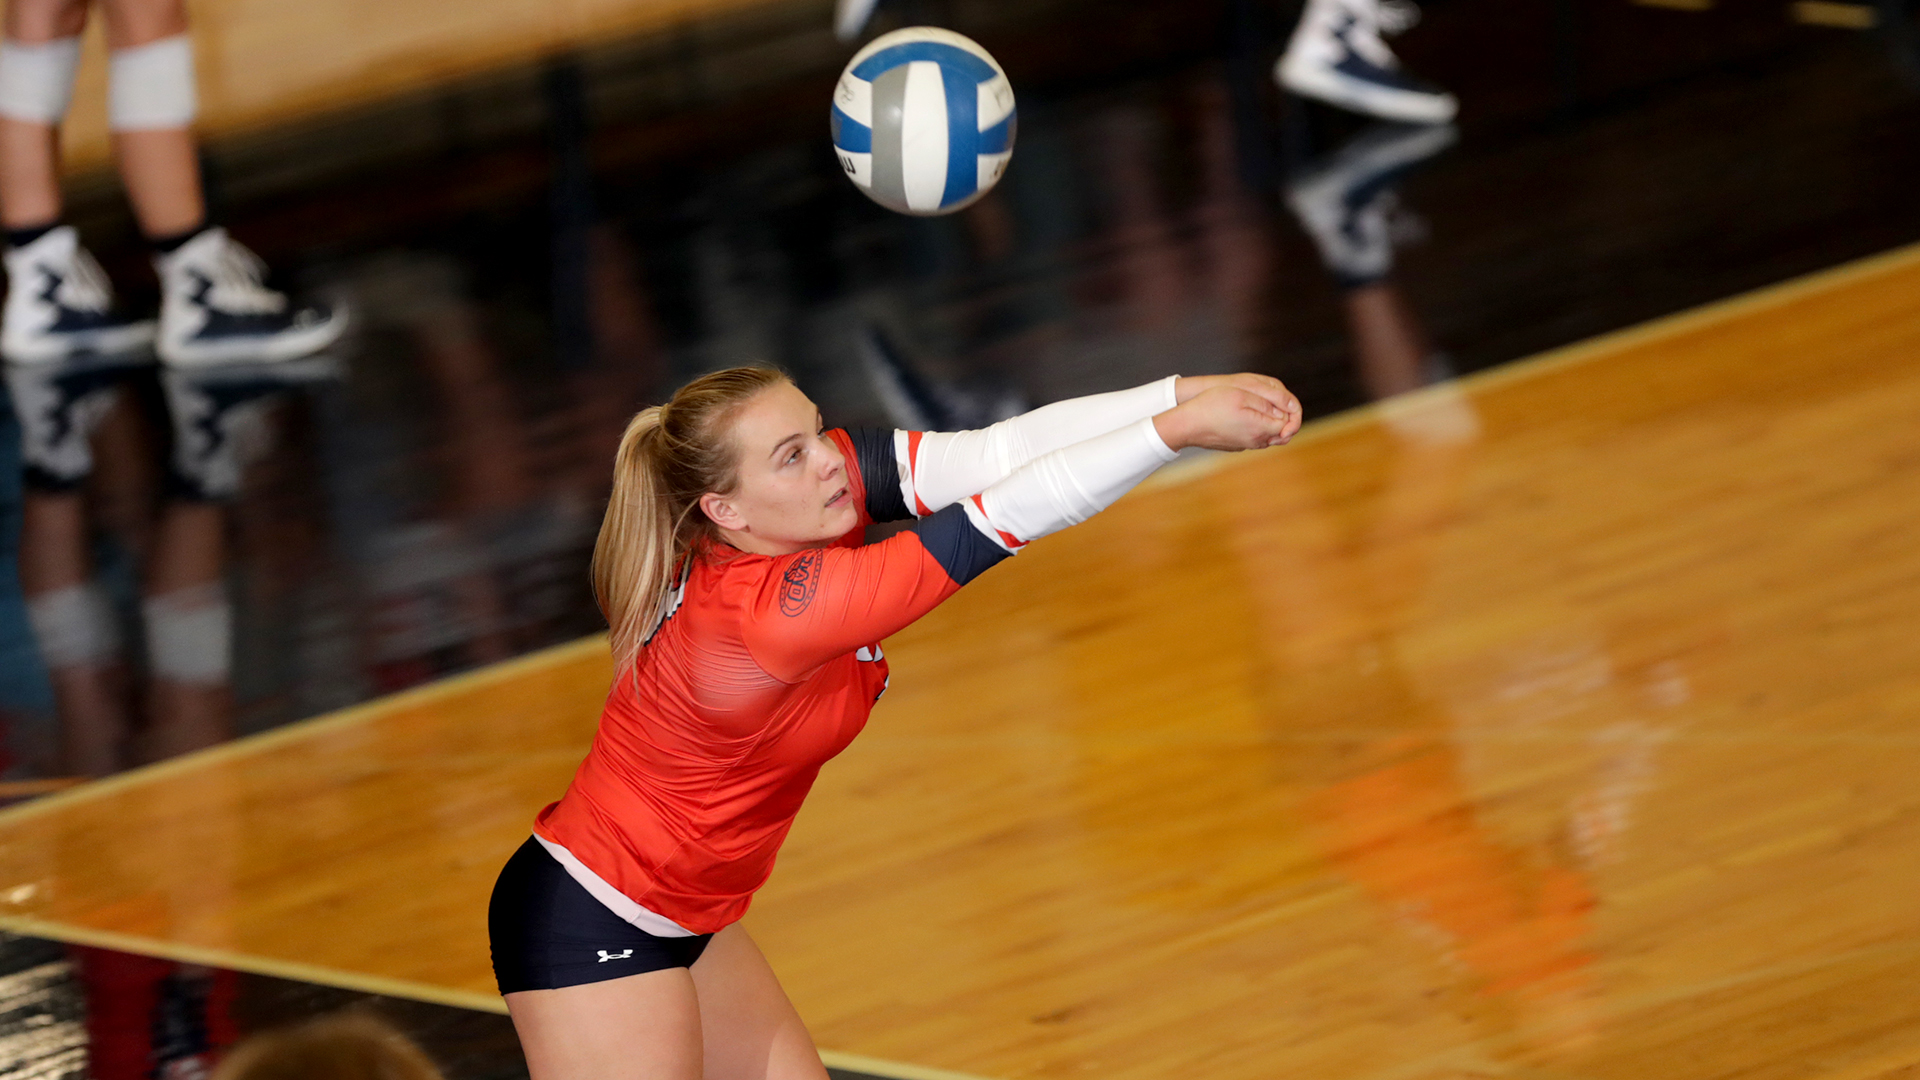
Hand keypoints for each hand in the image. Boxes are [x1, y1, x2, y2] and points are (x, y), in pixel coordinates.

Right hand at [1153, 386, 1301, 452]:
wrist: (1187, 425)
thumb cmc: (1211, 406)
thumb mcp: (1241, 395)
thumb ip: (1266, 403)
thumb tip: (1284, 412)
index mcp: (1260, 428)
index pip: (1288, 423)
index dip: (1290, 410)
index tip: (1283, 400)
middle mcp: (1256, 441)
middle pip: (1282, 433)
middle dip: (1286, 419)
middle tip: (1279, 404)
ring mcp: (1246, 445)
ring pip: (1270, 437)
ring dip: (1273, 424)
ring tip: (1266, 407)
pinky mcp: (1237, 446)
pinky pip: (1257, 439)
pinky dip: (1260, 428)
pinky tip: (1249, 416)